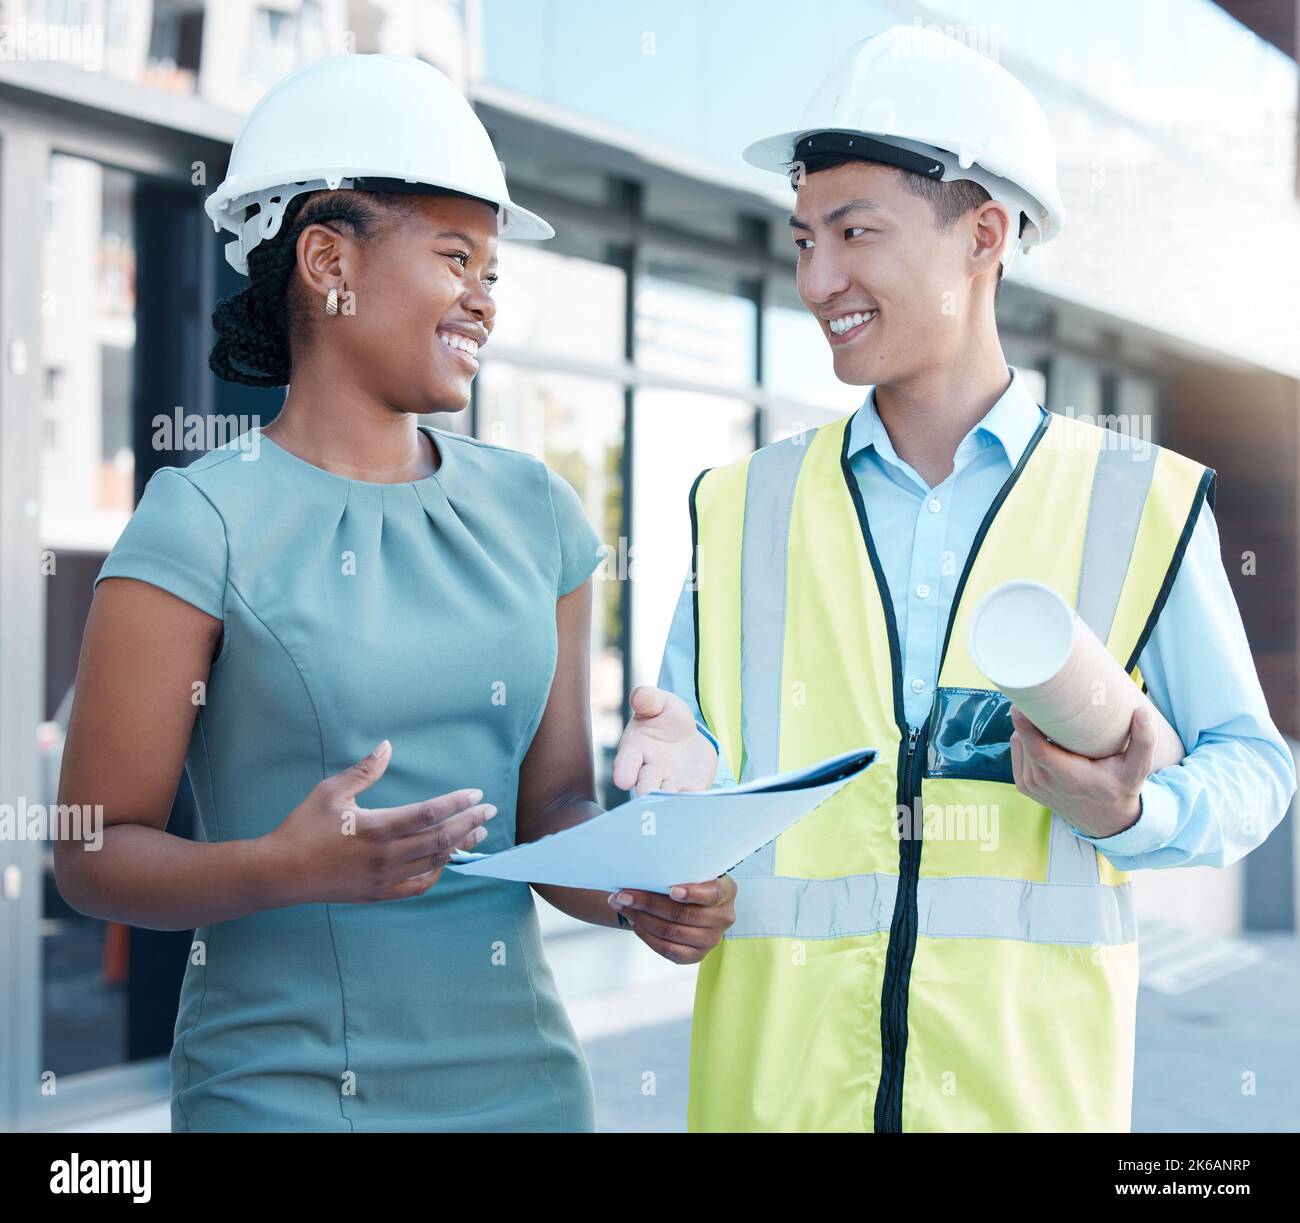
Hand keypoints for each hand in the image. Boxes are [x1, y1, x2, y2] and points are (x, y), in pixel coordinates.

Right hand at [262, 739, 496, 905]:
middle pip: (441, 840)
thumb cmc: (303, 828)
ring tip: (477, 832)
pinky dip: (437, 873)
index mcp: (377, 828)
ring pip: (434, 863)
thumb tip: (387, 747)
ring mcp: (384, 879)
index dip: (458, 803)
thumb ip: (364, 771)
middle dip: (469, 823)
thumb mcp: (330, 792)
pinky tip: (445, 860)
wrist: (280, 872)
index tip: (476, 794)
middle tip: (488, 812)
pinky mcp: (378, 894)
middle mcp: (386, 856)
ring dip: (460, 846)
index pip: (430, 814)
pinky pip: (418, 886)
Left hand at [607, 875, 737, 962]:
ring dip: (641, 918)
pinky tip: (635, 922)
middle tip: (623, 895)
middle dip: (648, 903)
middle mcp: (723, 917)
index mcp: (726, 891)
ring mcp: (711, 940)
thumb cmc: (689, 880)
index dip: (691, 893)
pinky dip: (647, 936)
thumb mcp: (693, 869)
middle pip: (683, 914)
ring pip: (671, 932)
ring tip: (623, 906)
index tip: (671, 890)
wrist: (693, 902)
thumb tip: (647, 867)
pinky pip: (668, 950)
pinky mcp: (696, 955)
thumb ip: (679, 869)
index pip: (711, 894)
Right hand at [612, 685, 718, 795]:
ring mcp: (669, 783)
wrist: (688, 736)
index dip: (623, 771)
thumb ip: (649, 699)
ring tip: (672, 801)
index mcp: (635, 750)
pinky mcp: (689, 789)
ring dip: (669, 799)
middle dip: (646, 789)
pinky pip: (690, 796)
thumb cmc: (666, 719)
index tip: (622, 779)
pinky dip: (692, 799)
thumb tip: (639, 696)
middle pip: (645, 783)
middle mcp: (649, 771)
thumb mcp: (659, 703)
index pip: (625, 762)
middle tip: (648, 793)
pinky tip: (697, 800)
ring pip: (667, 795)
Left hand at [1009, 705, 1157, 837]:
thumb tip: (1142, 711)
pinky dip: (1024, 740)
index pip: (1036, 749)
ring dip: (1027, 728)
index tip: (1020, 703)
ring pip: (1018, 743)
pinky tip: (1041, 735)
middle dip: (1029, 718)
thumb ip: (1143, 741)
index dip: (1025, 726)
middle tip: (1042, 699)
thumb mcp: (1137, 768)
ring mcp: (1030, 786)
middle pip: (1024, 739)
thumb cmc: (1120, 788)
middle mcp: (1043, 782)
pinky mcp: (1024, 786)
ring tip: (1046, 718)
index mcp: (1067, 776)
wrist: (1106, 821)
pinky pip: (1016, 752)